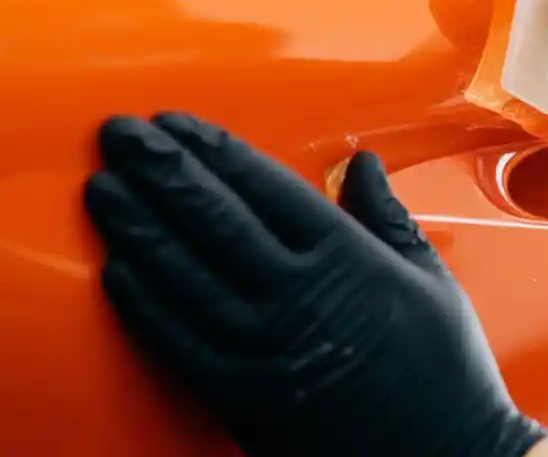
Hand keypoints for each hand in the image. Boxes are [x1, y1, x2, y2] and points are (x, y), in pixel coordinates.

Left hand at [84, 113, 546, 456]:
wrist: (443, 456)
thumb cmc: (444, 371)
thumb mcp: (430, 278)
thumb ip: (388, 216)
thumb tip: (365, 165)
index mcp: (346, 256)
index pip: (261, 184)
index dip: (211, 149)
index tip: (177, 124)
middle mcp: (297, 294)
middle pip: (211, 217)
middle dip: (159, 169)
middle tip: (121, 135)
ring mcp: (264, 346)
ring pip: (181, 273)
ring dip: (136, 225)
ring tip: (103, 189)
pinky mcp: (243, 396)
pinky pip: (178, 341)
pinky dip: (143, 304)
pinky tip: (118, 271)